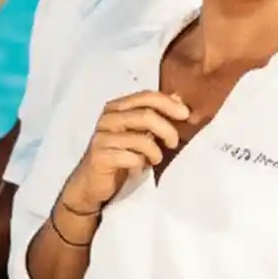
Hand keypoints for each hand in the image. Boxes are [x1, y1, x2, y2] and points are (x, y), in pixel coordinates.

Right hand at [62, 90, 187, 212]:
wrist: (91, 182)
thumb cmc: (118, 155)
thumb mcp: (138, 132)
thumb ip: (155, 115)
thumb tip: (178, 98)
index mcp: (117, 107)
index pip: (146, 96)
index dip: (168, 103)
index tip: (185, 114)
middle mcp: (107, 118)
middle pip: (146, 115)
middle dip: (167, 130)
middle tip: (173, 143)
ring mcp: (102, 137)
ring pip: (141, 139)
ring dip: (155, 152)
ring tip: (155, 160)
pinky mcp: (100, 156)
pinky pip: (131, 157)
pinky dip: (140, 164)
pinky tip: (138, 168)